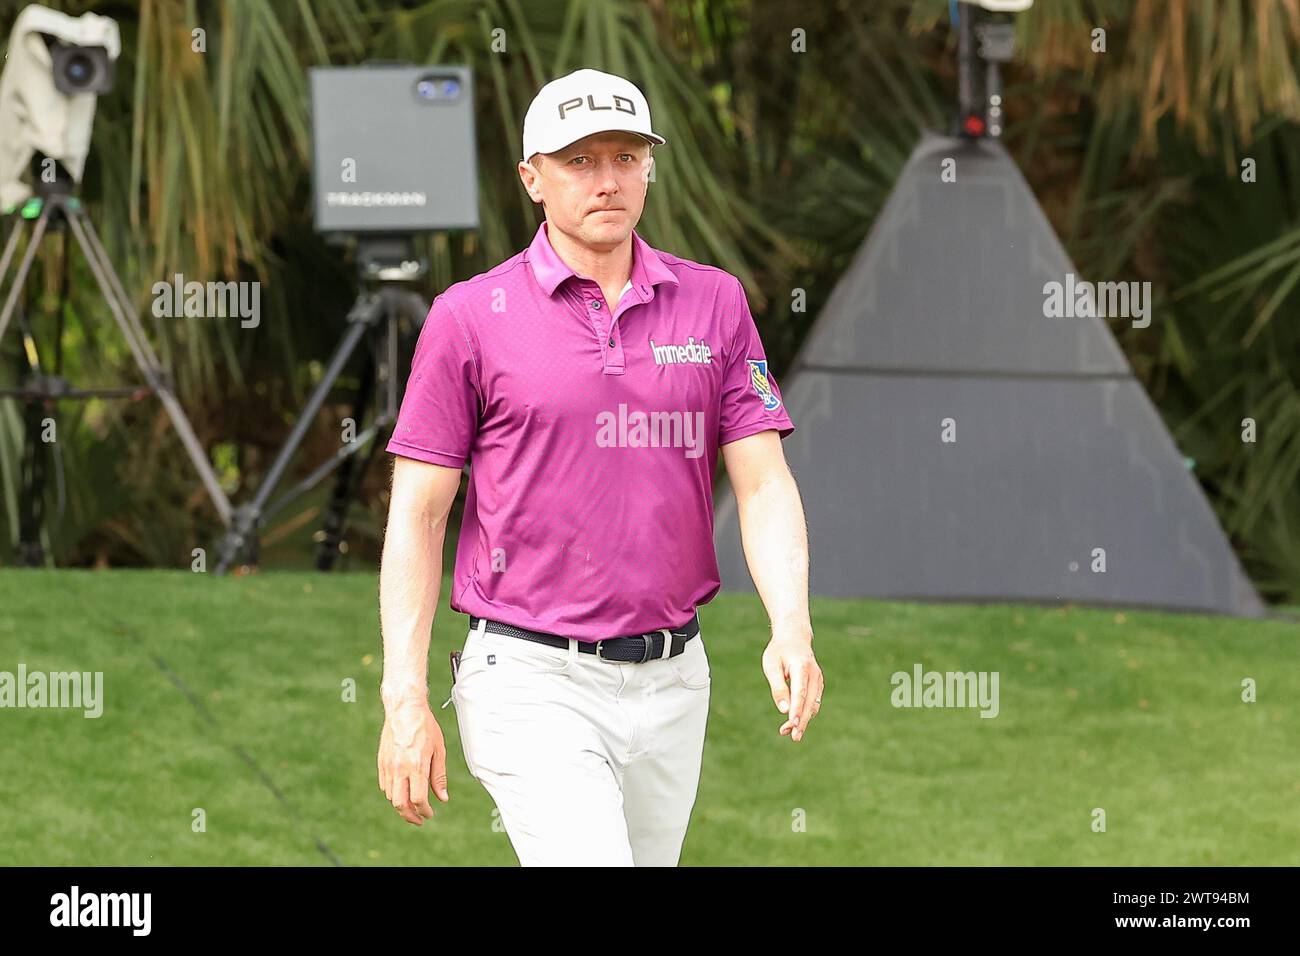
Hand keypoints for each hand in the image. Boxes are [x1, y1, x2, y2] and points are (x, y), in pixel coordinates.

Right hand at [377, 697, 448, 823]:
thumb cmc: (425, 727)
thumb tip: (443, 798)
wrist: (404, 709)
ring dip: (401, 805)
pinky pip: (385, 785)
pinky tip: (402, 792)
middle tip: (419, 820)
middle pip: (401, 804)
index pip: (419, 799)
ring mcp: (388, 765)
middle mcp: (400, 768)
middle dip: (410, 816)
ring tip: (412, 807)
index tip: (430, 814)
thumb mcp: (438, 750)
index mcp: (416, 765)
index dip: (425, 811)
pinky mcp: (382, 762)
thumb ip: (439, 776)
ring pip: (391, 796)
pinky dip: (393, 794)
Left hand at [761, 630, 822, 742]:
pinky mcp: (818, 684)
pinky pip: (814, 701)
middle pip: (810, 702)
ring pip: (814, 704)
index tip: (792, 725)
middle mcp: (814, 674)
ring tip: (790, 732)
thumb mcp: (772, 666)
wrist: (794, 638)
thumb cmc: (779, 652)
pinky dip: (806, 713)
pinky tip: (795, 722)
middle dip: (802, 720)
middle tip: (793, 737)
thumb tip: (783, 710)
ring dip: (804, 719)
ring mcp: (818, 679)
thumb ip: (778, 687)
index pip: (800, 693)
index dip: (797, 710)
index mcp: (802, 667)